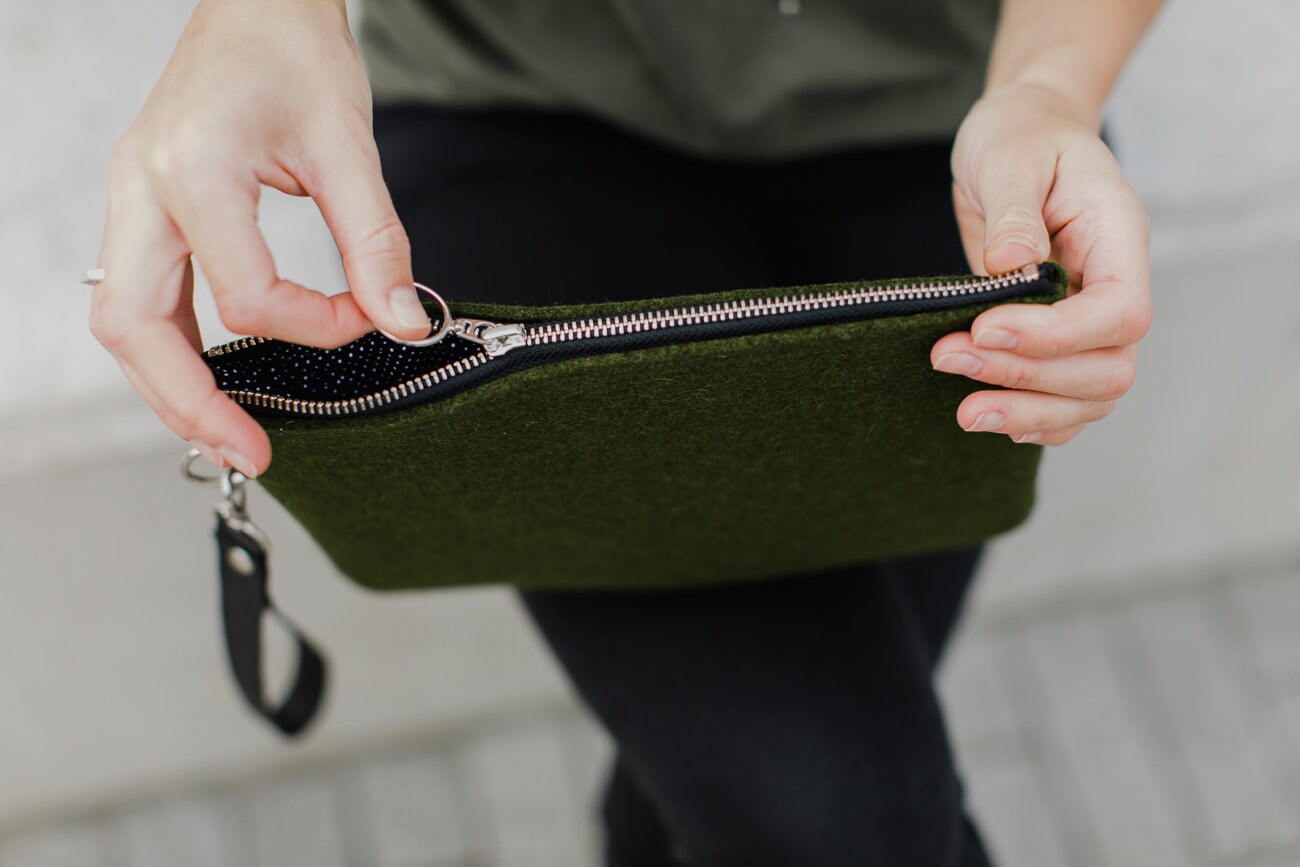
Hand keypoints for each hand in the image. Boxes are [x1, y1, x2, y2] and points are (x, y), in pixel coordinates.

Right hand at [89, 0, 430, 477]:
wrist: (256, 1)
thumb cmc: (294, 51)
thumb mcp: (348, 145)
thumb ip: (376, 241)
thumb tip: (406, 321)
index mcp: (191, 170)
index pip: (246, 296)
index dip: (315, 326)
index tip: (367, 316)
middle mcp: (140, 190)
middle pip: (135, 329)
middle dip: (191, 404)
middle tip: (253, 455)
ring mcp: (129, 200)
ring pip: (122, 323)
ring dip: (170, 389)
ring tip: (227, 436)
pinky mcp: (140, 207)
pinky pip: (135, 297)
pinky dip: (171, 350)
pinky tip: (213, 379)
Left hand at [934, 83, 1151, 445]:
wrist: (1021, 136)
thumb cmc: (1020, 136)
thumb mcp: (1009, 154)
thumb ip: (1013, 209)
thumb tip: (1010, 263)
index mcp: (1117, 238)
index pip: (1120, 312)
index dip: (1056, 336)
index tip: (985, 327)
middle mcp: (1112, 285)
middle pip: (1108, 368)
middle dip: (1028, 378)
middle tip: (948, 358)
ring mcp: (1088, 317)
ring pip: (1091, 396)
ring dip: (1027, 411)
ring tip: (963, 412)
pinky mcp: (1055, 337)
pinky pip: (1067, 399)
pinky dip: (1035, 420)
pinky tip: (991, 416)